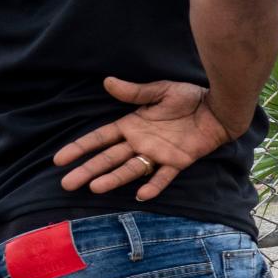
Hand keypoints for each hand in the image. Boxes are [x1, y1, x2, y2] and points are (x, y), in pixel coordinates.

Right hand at [53, 78, 236, 199]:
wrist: (218, 107)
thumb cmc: (189, 97)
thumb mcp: (160, 90)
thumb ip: (135, 91)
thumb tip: (107, 81)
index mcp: (132, 125)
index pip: (100, 139)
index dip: (80, 148)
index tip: (59, 160)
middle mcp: (140, 143)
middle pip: (108, 159)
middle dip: (87, 170)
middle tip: (67, 184)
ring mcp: (157, 154)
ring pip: (130, 169)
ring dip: (114, 178)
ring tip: (95, 188)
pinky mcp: (177, 162)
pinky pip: (164, 177)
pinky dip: (154, 186)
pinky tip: (141, 195)